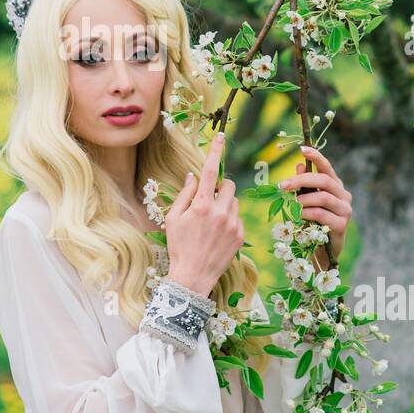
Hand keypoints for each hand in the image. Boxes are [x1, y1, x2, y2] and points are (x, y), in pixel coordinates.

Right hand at [164, 131, 244, 296]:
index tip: (221, 136)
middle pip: (228, 185)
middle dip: (220, 187)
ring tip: (211, 222)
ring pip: (234, 201)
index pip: (210, 171)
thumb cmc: (178, 246)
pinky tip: (218, 234)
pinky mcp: (240, 235)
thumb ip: (184, 194)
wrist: (193, 276)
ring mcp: (233, 224)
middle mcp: (220, 212)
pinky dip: (229, 219)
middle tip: (208, 200)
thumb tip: (192, 176)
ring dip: (225, 204)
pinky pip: (238, 217)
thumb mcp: (173, 218)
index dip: (216, 152)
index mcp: (201, 205)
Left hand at [280, 144, 351, 266]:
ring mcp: (345, 210)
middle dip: (301, 180)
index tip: (302, 149)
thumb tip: (299, 165)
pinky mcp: (341, 225)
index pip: (327, 167)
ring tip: (291, 204)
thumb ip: (303, 186)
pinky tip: (299, 216)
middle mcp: (343, 196)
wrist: (322, 251)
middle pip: (324, 180)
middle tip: (283, 185)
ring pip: (322, 197)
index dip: (316, 157)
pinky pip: (321, 214)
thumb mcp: (306, 202)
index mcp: (335, 186)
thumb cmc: (313, 223)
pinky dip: (307, 213)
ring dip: (303, 199)